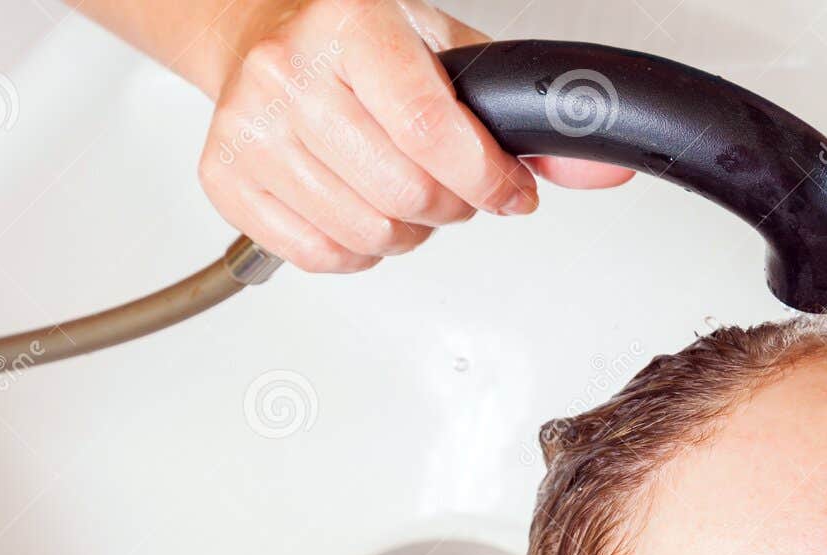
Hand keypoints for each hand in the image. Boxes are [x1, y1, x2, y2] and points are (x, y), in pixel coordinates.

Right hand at [199, 0, 632, 271]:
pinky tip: (361, 206)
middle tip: (453, 186)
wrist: (261, 29)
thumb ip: (523, 111)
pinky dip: (360, 249)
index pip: (432, 130)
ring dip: (409, 231)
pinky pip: (323, 257)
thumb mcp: (446, 52)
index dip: (488, 180)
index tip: (509, 191)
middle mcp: (288, 72)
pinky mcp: (225, 179)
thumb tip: (600, 163)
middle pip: (407, 194)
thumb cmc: (359, 41)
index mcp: (349, 24)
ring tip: (404, 191)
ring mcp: (249, 129)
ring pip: (370, 235)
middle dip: (454, 205)